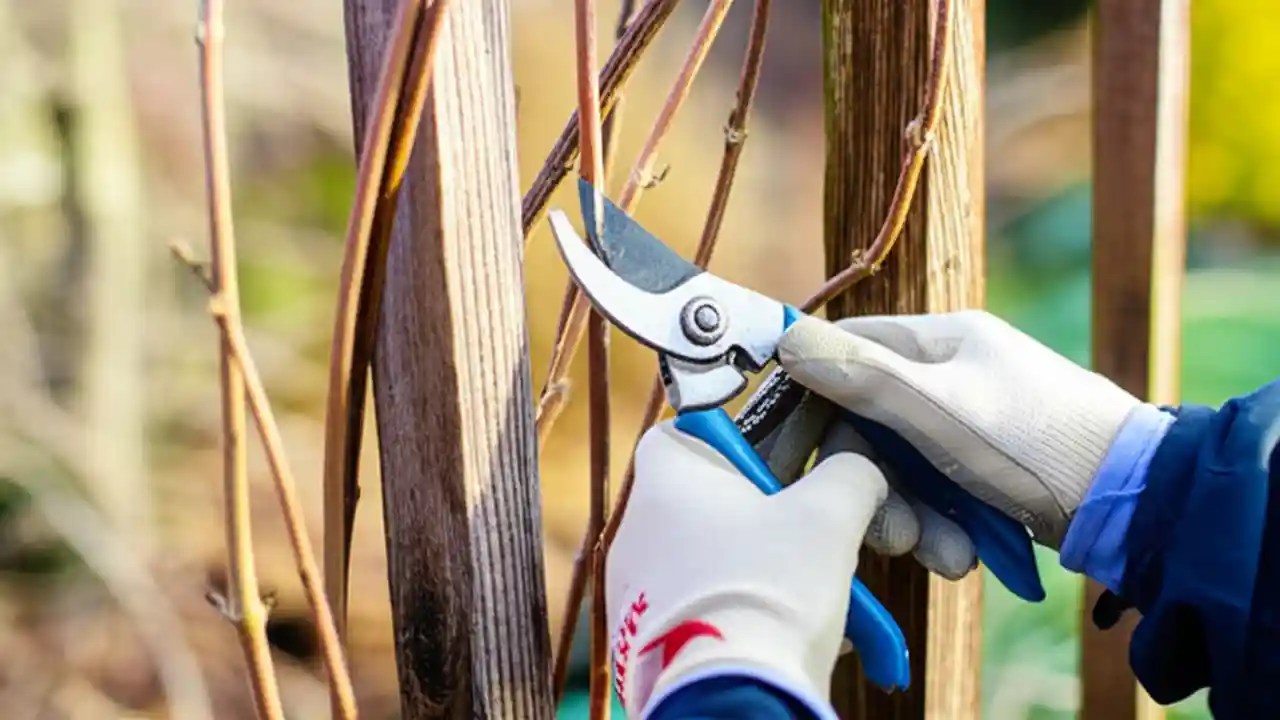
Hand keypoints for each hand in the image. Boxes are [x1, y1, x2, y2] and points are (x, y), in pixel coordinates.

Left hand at [606, 421, 886, 716]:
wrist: (728, 696)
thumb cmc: (769, 590)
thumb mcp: (829, 518)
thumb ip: (849, 477)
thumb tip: (859, 471)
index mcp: (665, 481)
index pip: (683, 433)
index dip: (734, 442)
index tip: (777, 468)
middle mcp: (636, 530)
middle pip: (710, 504)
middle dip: (770, 522)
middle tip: (814, 543)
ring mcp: (634, 591)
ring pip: (713, 563)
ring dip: (766, 574)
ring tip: (815, 600)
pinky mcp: (644, 643)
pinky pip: (704, 613)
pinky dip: (746, 618)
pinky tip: (792, 640)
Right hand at [777, 310, 1141, 571]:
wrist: (1135, 504)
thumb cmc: (1035, 442)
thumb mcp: (937, 407)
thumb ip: (861, 374)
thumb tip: (785, 340)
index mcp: (940, 339)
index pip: (846, 349)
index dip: (810, 396)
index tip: (787, 449)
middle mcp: (949, 374)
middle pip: (868, 423)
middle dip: (871, 484)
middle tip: (887, 533)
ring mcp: (969, 422)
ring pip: (899, 467)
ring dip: (908, 517)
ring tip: (939, 554)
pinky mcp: (985, 468)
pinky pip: (935, 492)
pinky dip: (940, 525)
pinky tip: (962, 554)